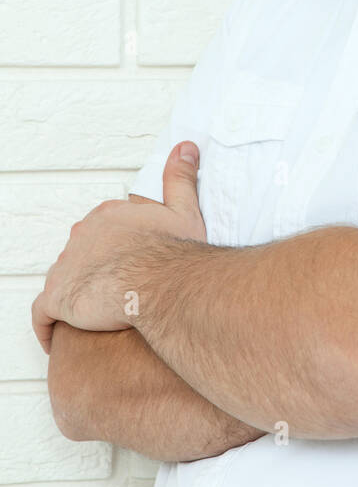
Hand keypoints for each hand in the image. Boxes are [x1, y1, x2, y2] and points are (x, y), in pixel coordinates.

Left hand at [31, 141, 206, 353]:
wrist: (160, 283)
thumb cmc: (175, 252)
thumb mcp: (184, 209)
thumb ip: (180, 178)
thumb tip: (185, 147)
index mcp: (108, 216)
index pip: (101, 232)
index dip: (114, 251)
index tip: (127, 267)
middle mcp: (81, 236)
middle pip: (81, 255)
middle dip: (93, 272)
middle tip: (113, 296)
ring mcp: (66, 266)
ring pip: (63, 282)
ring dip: (75, 298)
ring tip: (94, 320)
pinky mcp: (57, 298)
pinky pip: (43, 316)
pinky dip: (49, 327)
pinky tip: (62, 340)